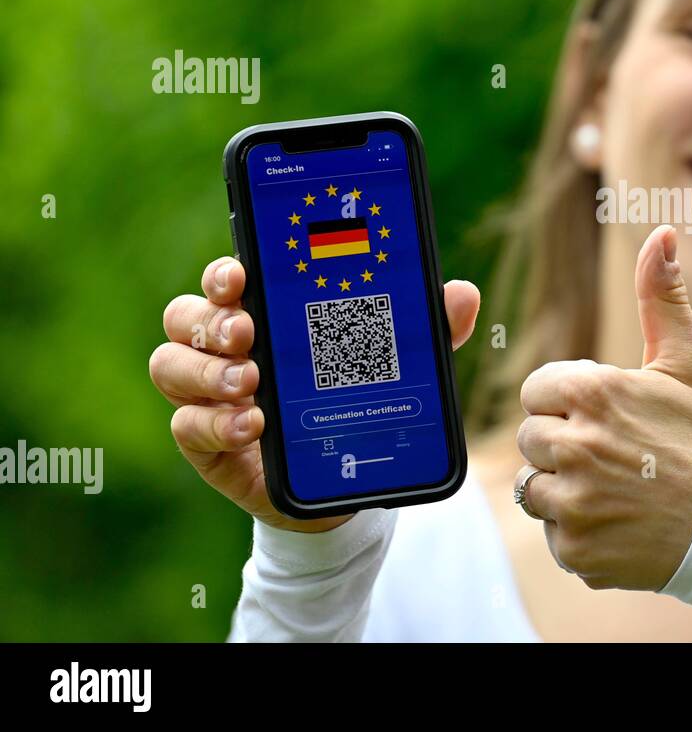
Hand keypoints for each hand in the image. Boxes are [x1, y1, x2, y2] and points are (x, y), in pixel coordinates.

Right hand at [149, 255, 480, 532]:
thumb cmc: (362, 399)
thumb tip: (460, 294)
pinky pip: (185, 426)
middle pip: (186, 315)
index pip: (228, 279)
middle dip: (211, 319)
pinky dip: (211, 423)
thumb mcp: (401, 363)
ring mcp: (210, 395)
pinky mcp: (208, 444)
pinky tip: (249, 425)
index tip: (242, 274)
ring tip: (250, 385)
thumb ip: (428, 330)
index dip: (225, 272)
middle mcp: (229, 348)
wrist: (347, 479)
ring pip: (170, 365)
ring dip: (205, 371)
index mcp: (267, 313)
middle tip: (248, 333)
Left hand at [515, 224, 691, 589]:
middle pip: (530, 438)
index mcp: (593, 393)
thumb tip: (662, 234)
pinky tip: (617, 520)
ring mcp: (573, 502)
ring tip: (614, 486)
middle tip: (613, 453)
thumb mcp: (688, 362)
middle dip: (562, 443)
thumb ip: (662, 297)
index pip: (536, 390)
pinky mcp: (574, 549)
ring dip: (564, 488)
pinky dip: (578, 530)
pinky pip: (553, 532)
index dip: (566, 401)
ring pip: (533, 486)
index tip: (603, 415)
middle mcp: (575, 446)